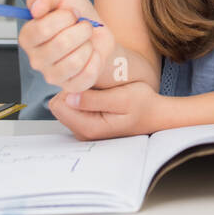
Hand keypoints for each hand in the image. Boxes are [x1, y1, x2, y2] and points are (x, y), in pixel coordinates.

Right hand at [22, 0, 113, 93]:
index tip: (71, 14)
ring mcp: (52, 76)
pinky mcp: (70, 86)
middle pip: (61, 44)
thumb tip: (36, 7)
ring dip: (88, 45)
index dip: (64, 17)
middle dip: (81, 30)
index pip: (42, 28)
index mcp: (28, 37)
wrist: (98, 33)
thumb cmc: (77, 17)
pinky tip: (91, 55)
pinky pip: (86, 75)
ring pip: (75, 61)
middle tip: (83, 27)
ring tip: (86, 42)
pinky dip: (96, 60)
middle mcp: (36, 59)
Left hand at [48, 80, 162, 138]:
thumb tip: (69, 96)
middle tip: (95, 85)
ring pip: (64, 106)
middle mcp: (82, 132)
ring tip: (99, 90)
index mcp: (89, 127)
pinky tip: (99, 96)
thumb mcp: (123, 98)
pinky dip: (81, 99)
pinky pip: (72, 108)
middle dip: (72, 91)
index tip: (88, 81)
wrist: (154, 115)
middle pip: (58, 106)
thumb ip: (95, 99)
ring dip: (77, 95)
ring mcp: (82, 130)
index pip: (59, 104)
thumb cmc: (143, 105)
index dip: (71, 88)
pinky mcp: (85, 125)